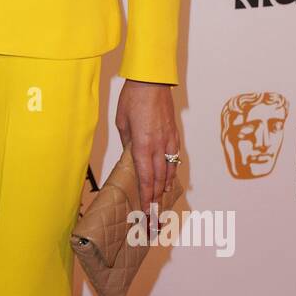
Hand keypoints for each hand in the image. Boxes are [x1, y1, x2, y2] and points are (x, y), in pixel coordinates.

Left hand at [115, 80, 180, 217]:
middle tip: (153, 215)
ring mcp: (168, 140)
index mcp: (142, 145)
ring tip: (161, 201)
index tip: (145, 212)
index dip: (146, 197)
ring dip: (165, 187)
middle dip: (155, 199)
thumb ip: (127, 143)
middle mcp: (158, 146)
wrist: (152, 81)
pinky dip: (172, 171)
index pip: (145, 178)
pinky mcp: (174, 134)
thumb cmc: (133, 98)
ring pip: (168, 170)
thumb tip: (130, 157)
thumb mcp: (122, 122)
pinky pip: (174, 158)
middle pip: (158, 179)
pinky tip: (170, 178)